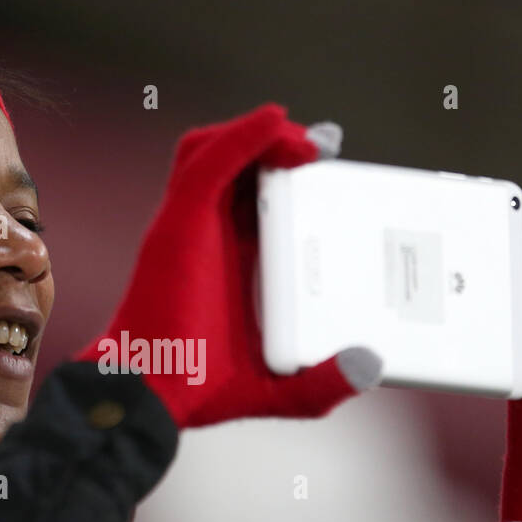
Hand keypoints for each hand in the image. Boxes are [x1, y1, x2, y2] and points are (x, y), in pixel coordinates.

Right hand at [77, 103, 380, 427]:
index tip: (329, 173)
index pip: (254, 200)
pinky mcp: (179, 224)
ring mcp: (189, 227)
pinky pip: (210, 162)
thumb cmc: (199, 392)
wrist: (151, 398)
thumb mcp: (283, 391)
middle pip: (235, 166)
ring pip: (214, 151)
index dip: (287, 178)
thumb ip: (325, 383)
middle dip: (278, 146)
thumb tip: (370, 366)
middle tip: (323, 151)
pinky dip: (243, 136)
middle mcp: (206, 237)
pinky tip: (277, 123)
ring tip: (305, 143)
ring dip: (258, 135)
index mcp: (228, 263)